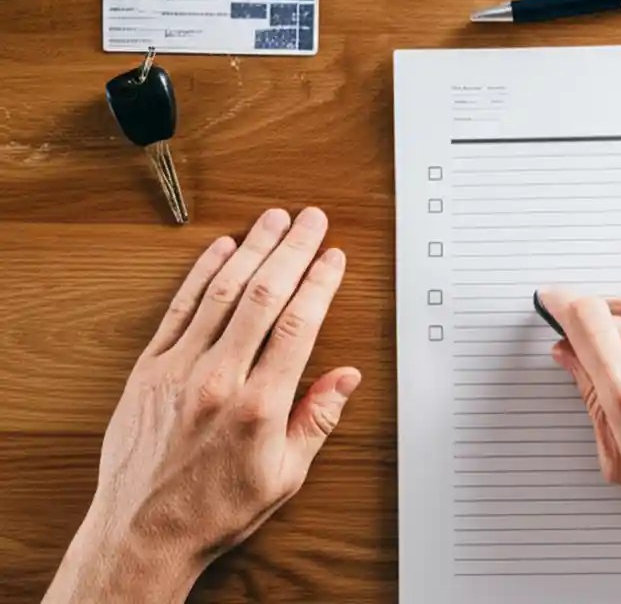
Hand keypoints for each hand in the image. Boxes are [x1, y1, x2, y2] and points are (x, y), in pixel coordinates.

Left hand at [44, 208, 359, 603]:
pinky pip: (178, 310)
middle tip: (311, 220)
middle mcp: (218, 380)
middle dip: (292, 251)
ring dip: (251, 250)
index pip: (299, 325)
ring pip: (221, 294)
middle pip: (263, 297)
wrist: (143, 531)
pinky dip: (201, 275)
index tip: (334, 257)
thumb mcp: (285, 475)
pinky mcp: (148, 370)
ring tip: (273, 220)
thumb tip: (345, 378)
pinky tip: (220, 249)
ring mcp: (178, 370)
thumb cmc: (217, 508)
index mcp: (259, 406)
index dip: (320, 283)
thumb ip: (317, 420)